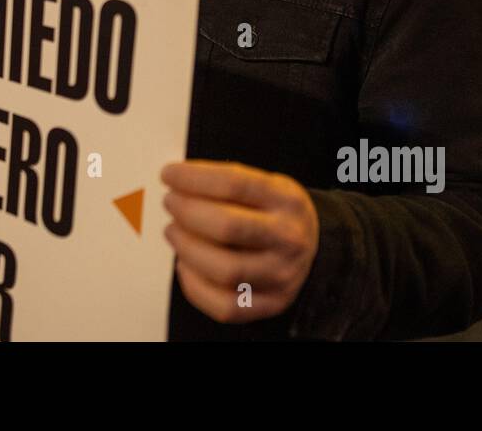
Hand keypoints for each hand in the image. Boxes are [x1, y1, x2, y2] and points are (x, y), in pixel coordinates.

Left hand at [161, 160, 319, 323]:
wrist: (312, 247)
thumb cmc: (275, 212)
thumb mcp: (267, 183)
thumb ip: (227, 180)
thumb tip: (177, 179)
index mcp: (287, 201)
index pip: (235, 184)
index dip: (193, 178)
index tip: (169, 174)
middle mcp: (288, 240)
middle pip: (227, 227)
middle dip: (187, 212)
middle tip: (171, 203)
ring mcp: (281, 276)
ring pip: (224, 270)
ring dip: (186, 248)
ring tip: (174, 231)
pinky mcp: (270, 304)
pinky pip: (224, 306)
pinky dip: (194, 284)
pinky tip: (186, 263)